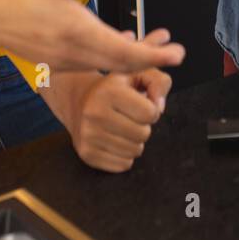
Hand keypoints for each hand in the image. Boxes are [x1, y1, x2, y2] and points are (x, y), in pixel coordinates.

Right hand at [0, 0, 184, 72]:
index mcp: (76, 30)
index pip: (124, 51)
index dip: (154, 56)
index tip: (176, 56)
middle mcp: (73, 51)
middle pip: (120, 63)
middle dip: (150, 61)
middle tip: (174, 56)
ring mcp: (64, 59)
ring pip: (106, 65)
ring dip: (131, 60)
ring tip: (152, 49)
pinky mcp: (56, 60)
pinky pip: (92, 63)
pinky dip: (111, 58)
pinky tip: (117, 44)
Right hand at [69, 58, 172, 172]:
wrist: (79, 101)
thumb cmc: (116, 88)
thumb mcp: (138, 74)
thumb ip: (159, 82)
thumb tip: (159, 107)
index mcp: (109, 91)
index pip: (150, 113)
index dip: (152, 110)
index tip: (141, 105)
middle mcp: (95, 113)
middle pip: (143, 134)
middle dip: (143, 127)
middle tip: (131, 118)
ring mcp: (88, 136)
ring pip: (135, 151)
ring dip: (135, 141)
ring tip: (123, 128)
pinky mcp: (87, 155)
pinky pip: (123, 165)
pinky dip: (125, 155)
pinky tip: (115, 140)